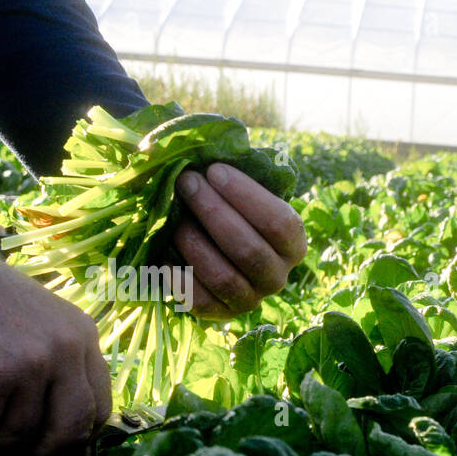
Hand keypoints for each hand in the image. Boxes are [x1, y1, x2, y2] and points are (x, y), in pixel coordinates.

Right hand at [0, 217, 111, 455]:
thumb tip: (58, 451)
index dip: (67, 443)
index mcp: (82, 337)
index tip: (35, 451)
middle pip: (67, 438)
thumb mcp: (34, 325)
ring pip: (13, 440)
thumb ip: (55, 372)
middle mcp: (64, 350)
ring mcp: (28, 362)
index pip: (98, 415)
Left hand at [171, 163, 306, 318]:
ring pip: (224, 276)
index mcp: (292, 245)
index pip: (281, 223)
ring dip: (194, 243)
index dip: (247, 196)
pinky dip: (179, 278)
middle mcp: (277, 276)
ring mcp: (250, 299)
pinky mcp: (220, 313)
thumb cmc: (225, 206)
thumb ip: (229, 173)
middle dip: (213, 212)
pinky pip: (200, 301)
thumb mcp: (235, 190)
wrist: (207, 243)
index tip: (214, 169)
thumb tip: (204, 142)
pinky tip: (164, 255)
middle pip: (249, 250)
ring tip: (174, 218)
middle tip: (186, 182)